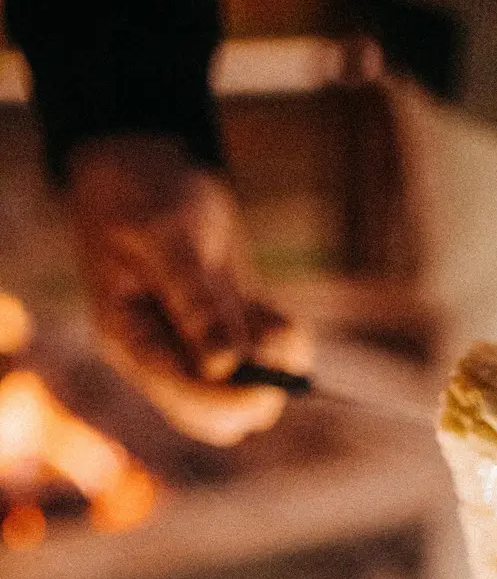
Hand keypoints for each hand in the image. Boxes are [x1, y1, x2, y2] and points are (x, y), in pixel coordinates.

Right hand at [66, 135, 310, 446]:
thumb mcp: (166, 236)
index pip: (187, 404)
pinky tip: (277, 311)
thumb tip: (223, 366)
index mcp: (133, 342)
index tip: (272, 369)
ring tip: (274, 314)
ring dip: (277, 362)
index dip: (234, 400)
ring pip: (250, 391)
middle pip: (222, 416)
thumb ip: (194, 301)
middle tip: (277, 335)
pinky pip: (265, 360)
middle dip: (259, 386)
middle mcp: (164, 356)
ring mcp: (196, 346)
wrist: (143, 162)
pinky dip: (282, 343)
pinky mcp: (226, 329)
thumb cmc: (141, 191)